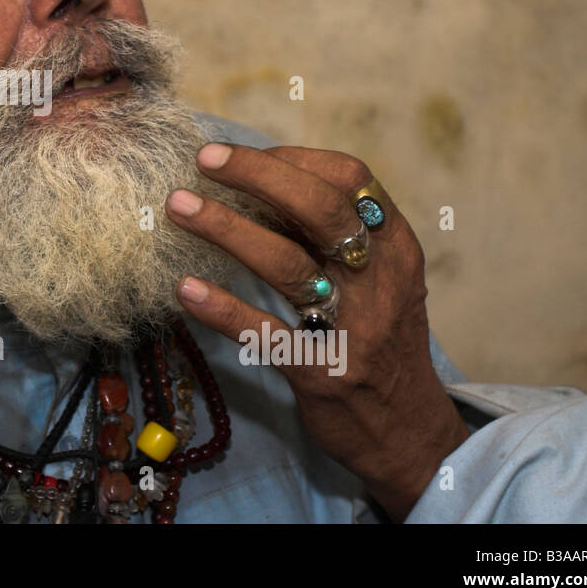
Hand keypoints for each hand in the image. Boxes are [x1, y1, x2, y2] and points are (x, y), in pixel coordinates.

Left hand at [165, 142, 469, 520]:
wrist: (408, 432)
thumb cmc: (380, 339)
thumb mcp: (379, 278)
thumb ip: (332, 234)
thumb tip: (260, 180)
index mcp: (394, 246)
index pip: (350, 178)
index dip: (291, 157)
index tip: (240, 155)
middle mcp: (378, 280)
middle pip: (320, 208)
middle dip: (257, 174)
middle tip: (204, 160)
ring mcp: (352, 328)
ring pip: (287, 264)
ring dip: (227, 229)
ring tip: (178, 208)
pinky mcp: (320, 372)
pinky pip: (264, 332)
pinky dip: (222, 308)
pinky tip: (185, 289)